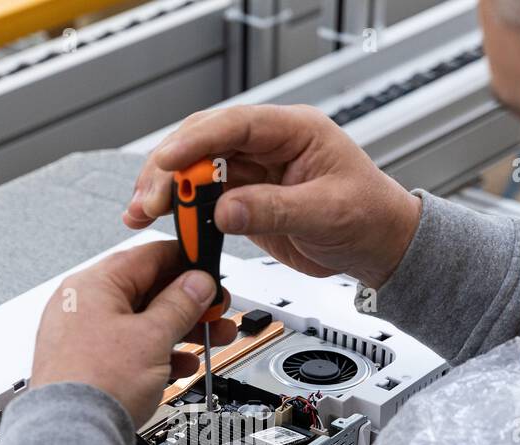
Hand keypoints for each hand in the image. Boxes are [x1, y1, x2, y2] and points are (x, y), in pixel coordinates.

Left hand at [31, 241, 237, 426]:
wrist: (73, 436)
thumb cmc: (96, 385)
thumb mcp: (153, 337)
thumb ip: (180, 304)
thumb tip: (197, 283)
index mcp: (92, 284)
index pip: (149, 256)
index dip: (187, 262)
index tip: (212, 273)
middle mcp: (81, 304)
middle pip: (147, 291)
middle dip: (189, 304)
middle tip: (216, 313)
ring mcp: (81, 335)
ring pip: (140, 322)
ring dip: (178, 331)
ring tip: (208, 341)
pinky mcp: (86, 362)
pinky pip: (128, 348)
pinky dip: (156, 354)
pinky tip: (178, 366)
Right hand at [123, 104, 422, 290]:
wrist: (378, 246)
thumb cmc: (368, 217)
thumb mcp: (326, 213)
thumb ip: (275, 209)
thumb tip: (227, 210)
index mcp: (294, 131)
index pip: (236, 124)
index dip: (197, 140)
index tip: (169, 160)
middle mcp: (268, 146)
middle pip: (204, 143)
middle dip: (169, 168)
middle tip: (149, 198)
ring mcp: (252, 172)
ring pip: (196, 170)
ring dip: (166, 190)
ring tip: (141, 211)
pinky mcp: (244, 199)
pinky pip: (203, 198)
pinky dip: (180, 210)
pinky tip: (161, 221)